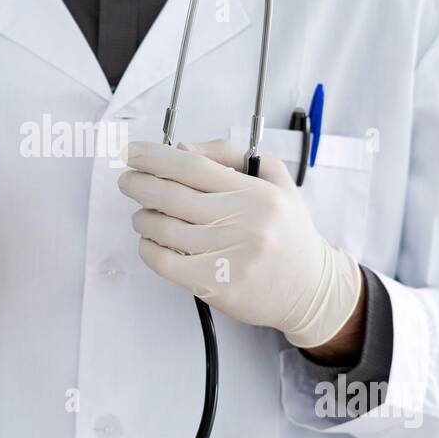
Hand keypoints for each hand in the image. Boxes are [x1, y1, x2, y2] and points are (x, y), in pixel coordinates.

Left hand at [117, 139, 361, 348]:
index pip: (192, 168)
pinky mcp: (214, 286)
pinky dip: (148, 247)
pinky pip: (164, 262)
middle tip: (127, 180)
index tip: (133, 152)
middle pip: (170, 196)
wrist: (310, 288)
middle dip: (138, 183)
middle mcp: (242, 223)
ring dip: (142, 216)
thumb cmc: (287, 232)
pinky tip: (151, 240)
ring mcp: (228, 257)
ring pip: (162, 228)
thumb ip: (229, 156)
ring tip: (143, 213)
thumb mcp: (273, 180)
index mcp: (255, 193)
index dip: (154, 157)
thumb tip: (181, 149)